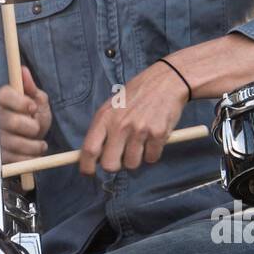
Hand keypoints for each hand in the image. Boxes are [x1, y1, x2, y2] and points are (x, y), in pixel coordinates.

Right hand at [0, 66, 52, 164]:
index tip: (32, 107)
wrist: (17, 146)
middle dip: (31, 127)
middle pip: (11, 122)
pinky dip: (30, 158)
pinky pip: (17, 159)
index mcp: (2, 100)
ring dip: (34, 146)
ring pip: (16, 143)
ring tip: (39, 144)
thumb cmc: (29, 120)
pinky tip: (33, 154)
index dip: (20, 102)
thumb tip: (23, 70)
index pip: (4, 95)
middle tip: (36, 128)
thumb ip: (32, 89)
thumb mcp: (35, 102)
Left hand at [79, 60, 190, 174]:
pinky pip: (152, 158)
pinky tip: (153, 137)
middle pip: (110, 165)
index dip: (86, 166)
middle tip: (121, 157)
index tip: (88, 173)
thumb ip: (103, 129)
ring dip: (136, 158)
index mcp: (105, 117)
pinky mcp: (158, 134)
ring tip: (140, 141)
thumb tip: (94, 156)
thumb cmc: (136, 95)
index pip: (89, 149)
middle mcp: (120, 125)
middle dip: (115, 166)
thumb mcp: (113, 106)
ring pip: (132, 164)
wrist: (166, 81)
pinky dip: (153, 153)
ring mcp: (140, 130)